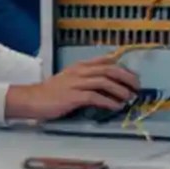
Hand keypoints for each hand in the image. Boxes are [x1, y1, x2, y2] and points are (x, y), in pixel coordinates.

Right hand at [5, 57, 139, 120]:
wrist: (32, 99)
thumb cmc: (51, 92)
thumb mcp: (70, 79)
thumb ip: (86, 78)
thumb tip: (106, 83)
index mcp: (80, 66)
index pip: (105, 61)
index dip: (122, 67)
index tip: (133, 76)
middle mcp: (79, 71)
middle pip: (109, 69)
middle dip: (126, 77)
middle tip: (137, 86)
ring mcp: (76, 83)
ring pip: (104, 81)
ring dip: (120, 89)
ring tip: (129, 97)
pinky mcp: (73, 96)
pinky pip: (95, 97)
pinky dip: (108, 101)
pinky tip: (116, 107)